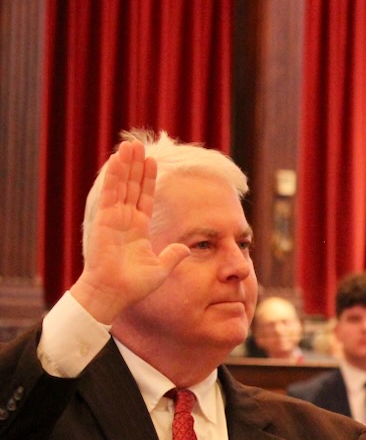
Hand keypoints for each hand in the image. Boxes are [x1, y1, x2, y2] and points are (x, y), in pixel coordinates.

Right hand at [69, 140, 189, 324]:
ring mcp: (113, 218)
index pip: (145, 198)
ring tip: (130, 145)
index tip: (152, 162)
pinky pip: (110, 193)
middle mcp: (125, 220)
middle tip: (139, 145)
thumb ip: (173, 255)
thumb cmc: (134, 285)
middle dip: (136, 166)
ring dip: (125, 165)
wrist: (115, 293)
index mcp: (138, 229)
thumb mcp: (161, 268)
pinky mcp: (104, 219)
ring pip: (121, 185)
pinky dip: (113, 176)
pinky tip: (116, 160)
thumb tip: (187, 248)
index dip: (149, 180)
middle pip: (133, 186)